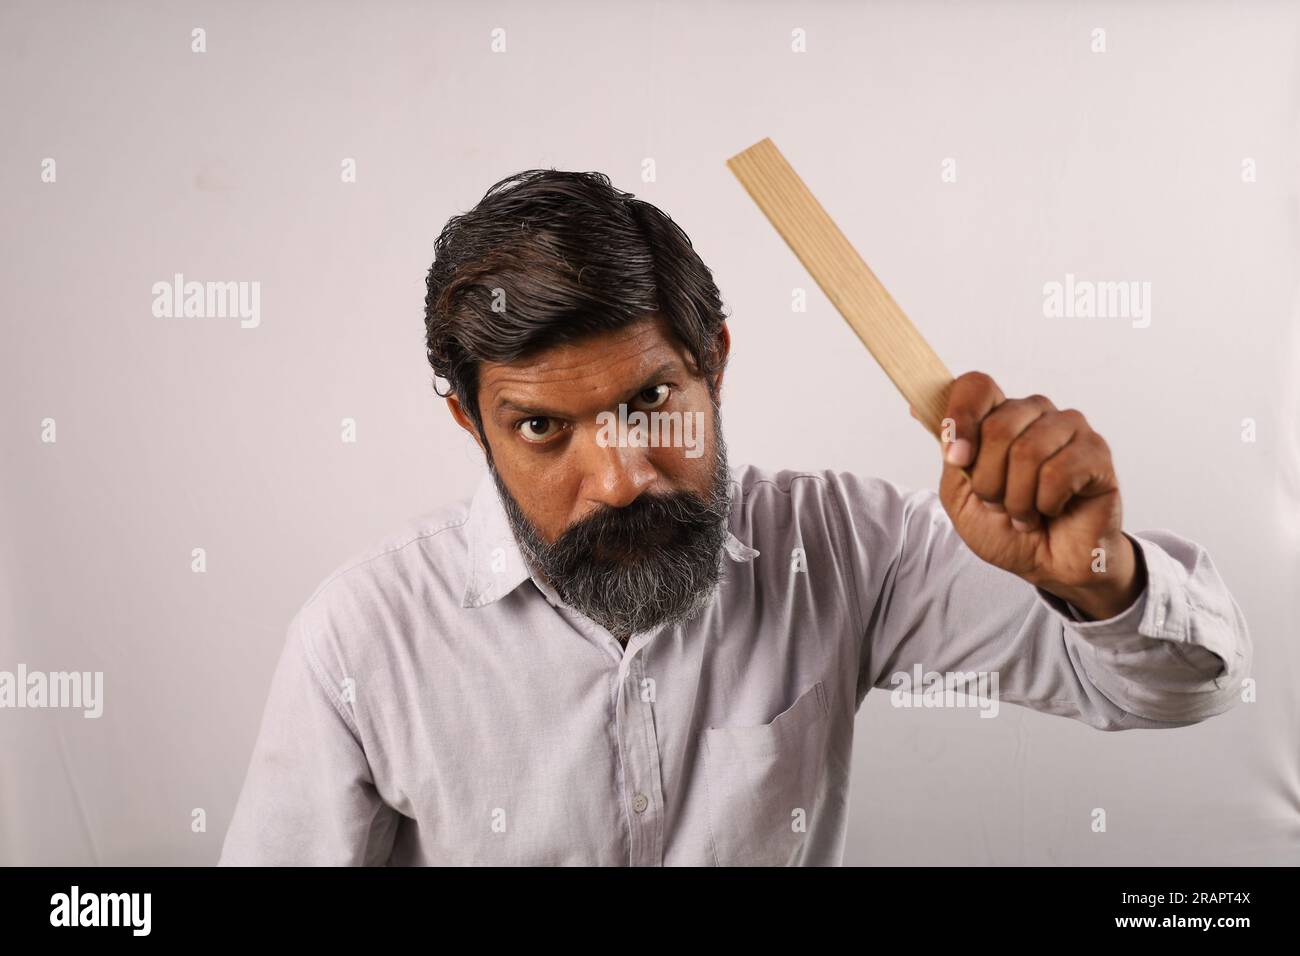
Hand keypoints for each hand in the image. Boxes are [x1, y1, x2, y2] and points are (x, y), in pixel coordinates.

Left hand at [916, 371, 1145, 620]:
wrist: (1049, 565)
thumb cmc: (1005, 527)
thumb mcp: (959, 495)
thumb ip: (949, 456)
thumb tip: (924, 415)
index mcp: (999, 415)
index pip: (976, 386)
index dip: (960, 418)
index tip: (957, 459)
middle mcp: (1034, 413)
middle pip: (998, 426)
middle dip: (989, 481)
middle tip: (999, 504)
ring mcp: (1069, 428)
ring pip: (1028, 451)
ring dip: (1017, 498)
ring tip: (1025, 512)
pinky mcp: (1096, 452)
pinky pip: (1058, 472)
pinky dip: (1045, 504)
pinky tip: (1052, 510)